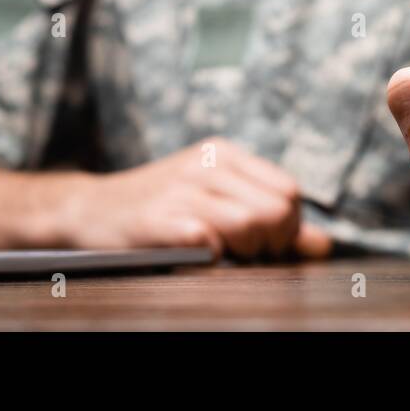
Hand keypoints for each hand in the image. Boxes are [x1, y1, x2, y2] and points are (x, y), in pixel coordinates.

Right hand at [70, 137, 332, 260]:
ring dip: (244, 253)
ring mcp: (181, 188)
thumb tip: (323, 244)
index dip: (287, 227)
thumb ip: (268, 220)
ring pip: (251, 224)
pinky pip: (209, 240)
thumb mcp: (214, 201)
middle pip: (278, 208)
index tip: (263, 244)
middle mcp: (207, 163)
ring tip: (220, 254)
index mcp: (224, 153)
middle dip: (271, 243)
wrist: (87, 210)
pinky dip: (211, 257)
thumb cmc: (158, 210)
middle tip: (243, 254)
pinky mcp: (158, 217)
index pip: (289, 191)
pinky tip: (196, 256)